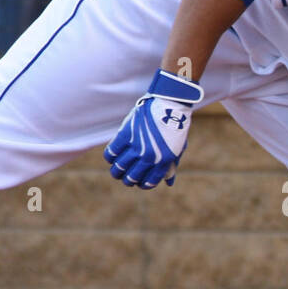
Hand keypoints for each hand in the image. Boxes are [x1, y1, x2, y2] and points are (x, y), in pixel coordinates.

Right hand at [103, 70, 202, 188]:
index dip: (142, 184)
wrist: (169, 104)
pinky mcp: (125, 135)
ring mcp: (136, 146)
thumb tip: (168, 183)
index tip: (138, 183)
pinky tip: (113, 156)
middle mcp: (149, 156)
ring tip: (117, 171)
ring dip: (116, 172)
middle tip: (125, 178)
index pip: (148, 182)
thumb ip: (171, 166)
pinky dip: (110, 157)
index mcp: (163, 162)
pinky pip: (111, 152)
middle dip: (128, 180)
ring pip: (119, 167)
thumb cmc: (174, 127)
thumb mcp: (177, 149)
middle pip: (131, 177)